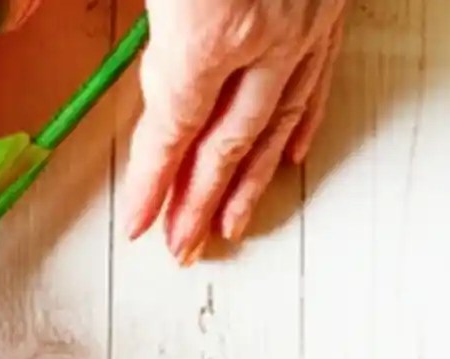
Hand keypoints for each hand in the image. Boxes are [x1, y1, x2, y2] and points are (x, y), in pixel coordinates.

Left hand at [125, 0, 346, 263]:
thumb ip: (146, 35)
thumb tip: (120, 72)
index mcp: (209, 30)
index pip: (174, 128)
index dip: (152, 180)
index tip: (139, 221)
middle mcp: (267, 36)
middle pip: (227, 142)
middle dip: (200, 201)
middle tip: (182, 244)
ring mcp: (305, 22)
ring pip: (278, 120)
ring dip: (252, 180)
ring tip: (231, 225)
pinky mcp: (329, 4)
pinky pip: (317, 77)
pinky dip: (301, 123)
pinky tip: (288, 157)